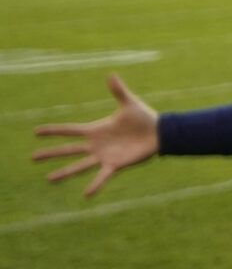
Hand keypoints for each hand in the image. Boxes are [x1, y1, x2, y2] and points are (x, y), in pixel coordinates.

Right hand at [30, 74, 160, 196]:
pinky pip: (102, 177)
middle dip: (50, 153)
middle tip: (32, 157)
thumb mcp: (129, 103)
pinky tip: (85, 194)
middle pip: (68, 149)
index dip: (53, 131)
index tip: (35, 132)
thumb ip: (118, 91)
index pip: (69, 130)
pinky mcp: (115, 165)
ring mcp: (103, 156)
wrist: (160, 133)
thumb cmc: (144, 117)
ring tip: (48, 179)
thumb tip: (111, 74)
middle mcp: (96, 144)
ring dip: (64, 173)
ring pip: (79, 166)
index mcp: (96, 130)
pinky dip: (95, 185)